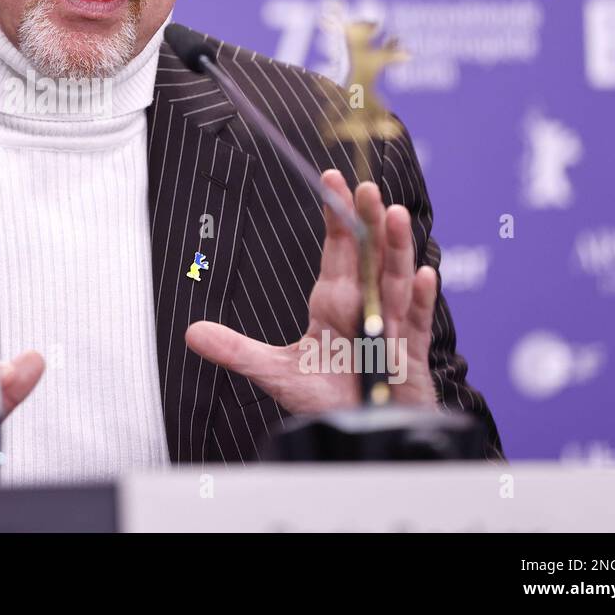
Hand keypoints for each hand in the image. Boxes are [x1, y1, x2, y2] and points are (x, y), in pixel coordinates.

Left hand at [184, 169, 438, 414]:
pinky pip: (417, 324)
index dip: (336, 217)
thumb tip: (191, 333)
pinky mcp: (410, 356)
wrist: (360, 432)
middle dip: (368, 222)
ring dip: (397, 249)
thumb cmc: (327, 400)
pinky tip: (424, 273)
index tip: (333, 181)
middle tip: (365, 188)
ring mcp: (390, 328)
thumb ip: (236, 351)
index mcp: (334, 303)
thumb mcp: (275, 372)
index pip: (338, 250)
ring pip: (394, 281)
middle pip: (369, 256)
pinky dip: (421, 300)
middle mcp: (363, 307)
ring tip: (396, 215)